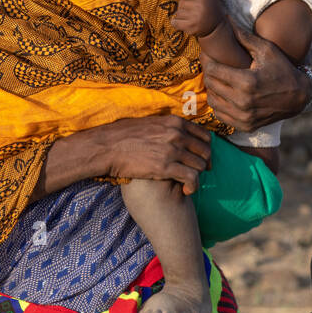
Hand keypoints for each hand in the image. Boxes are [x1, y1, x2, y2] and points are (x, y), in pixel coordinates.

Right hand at [83, 115, 211, 195]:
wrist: (105, 147)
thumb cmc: (122, 137)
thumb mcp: (148, 124)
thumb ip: (165, 127)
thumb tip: (174, 132)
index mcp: (174, 122)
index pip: (204, 135)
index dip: (206, 148)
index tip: (201, 157)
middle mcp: (176, 134)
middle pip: (205, 151)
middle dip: (204, 164)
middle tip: (198, 172)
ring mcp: (172, 150)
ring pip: (200, 165)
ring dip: (197, 176)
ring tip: (188, 183)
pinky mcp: (165, 167)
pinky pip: (191, 178)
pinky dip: (193, 186)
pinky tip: (186, 190)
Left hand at [170, 0, 224, 37]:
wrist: (216, 27)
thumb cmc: (210, 8)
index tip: (190, 0)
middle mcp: (200, 6)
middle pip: (180, 3)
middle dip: (184, 6)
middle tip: (193, 10)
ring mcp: (195, 17)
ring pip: (177, 13)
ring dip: (182, 15)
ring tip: (191, 17)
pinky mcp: (191, 27)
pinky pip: (174, 22)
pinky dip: (176, 23)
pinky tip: (184, 23)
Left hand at [200, 20, 310, 130]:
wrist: (299, 97)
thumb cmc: (282, 69)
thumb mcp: (266, 50)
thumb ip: (243, 37)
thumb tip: (225, 18)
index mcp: (247, 82)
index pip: (213, 70)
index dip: (208, 61)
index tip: (209, 55)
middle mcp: (243, 102)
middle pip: (211, 85)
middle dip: (209, 73)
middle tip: (212, 66)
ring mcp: (243, 116)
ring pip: (213, 101)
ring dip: (213, 89)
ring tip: (220, 79)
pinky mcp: (244, 125)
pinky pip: (220, 114)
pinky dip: (220, 104)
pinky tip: (226, 94)